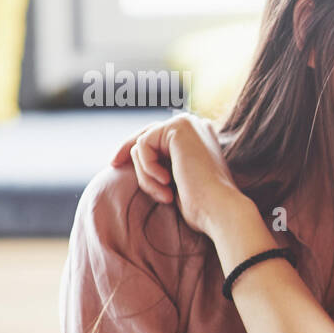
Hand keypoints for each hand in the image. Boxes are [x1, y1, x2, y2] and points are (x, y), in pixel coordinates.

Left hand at [108, 112, 247, 237]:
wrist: (220, 209)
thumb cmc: (203, 205)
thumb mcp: (178, 181)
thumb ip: (164, 164)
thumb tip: (134, 156)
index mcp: (199, 136)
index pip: (157, 137)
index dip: (136, 149)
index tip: (115, 162)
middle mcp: (195, 124)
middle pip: (146, 135)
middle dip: (128, 151)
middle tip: (113, 164)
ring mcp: (187, 123)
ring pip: (143, 144)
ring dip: (146, 175)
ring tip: (164, 194)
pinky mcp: (178, 127)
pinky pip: (143, 146)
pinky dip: (148, 169)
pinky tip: (167, 183)